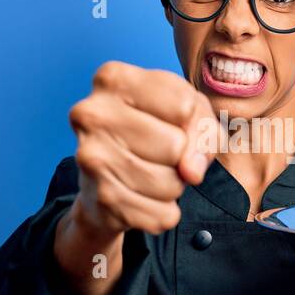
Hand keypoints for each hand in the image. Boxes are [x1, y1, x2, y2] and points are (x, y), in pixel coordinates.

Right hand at [67, 60, 216, 236]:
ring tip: (150, 175)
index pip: (184, 107)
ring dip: (173, 187)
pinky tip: (142, 199)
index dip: (191, 124)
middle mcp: (92, 114)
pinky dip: (163, 213)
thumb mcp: (188, 111)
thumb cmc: (153, 132)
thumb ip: (204, 129)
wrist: (104, 180)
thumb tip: (191, 171)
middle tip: (157, 155)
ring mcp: (90, 157)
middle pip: (176, 145)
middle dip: (180, 159)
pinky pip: (161, 215)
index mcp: (113, 79)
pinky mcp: (99, 199)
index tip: (170, 125)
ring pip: (171, 183)